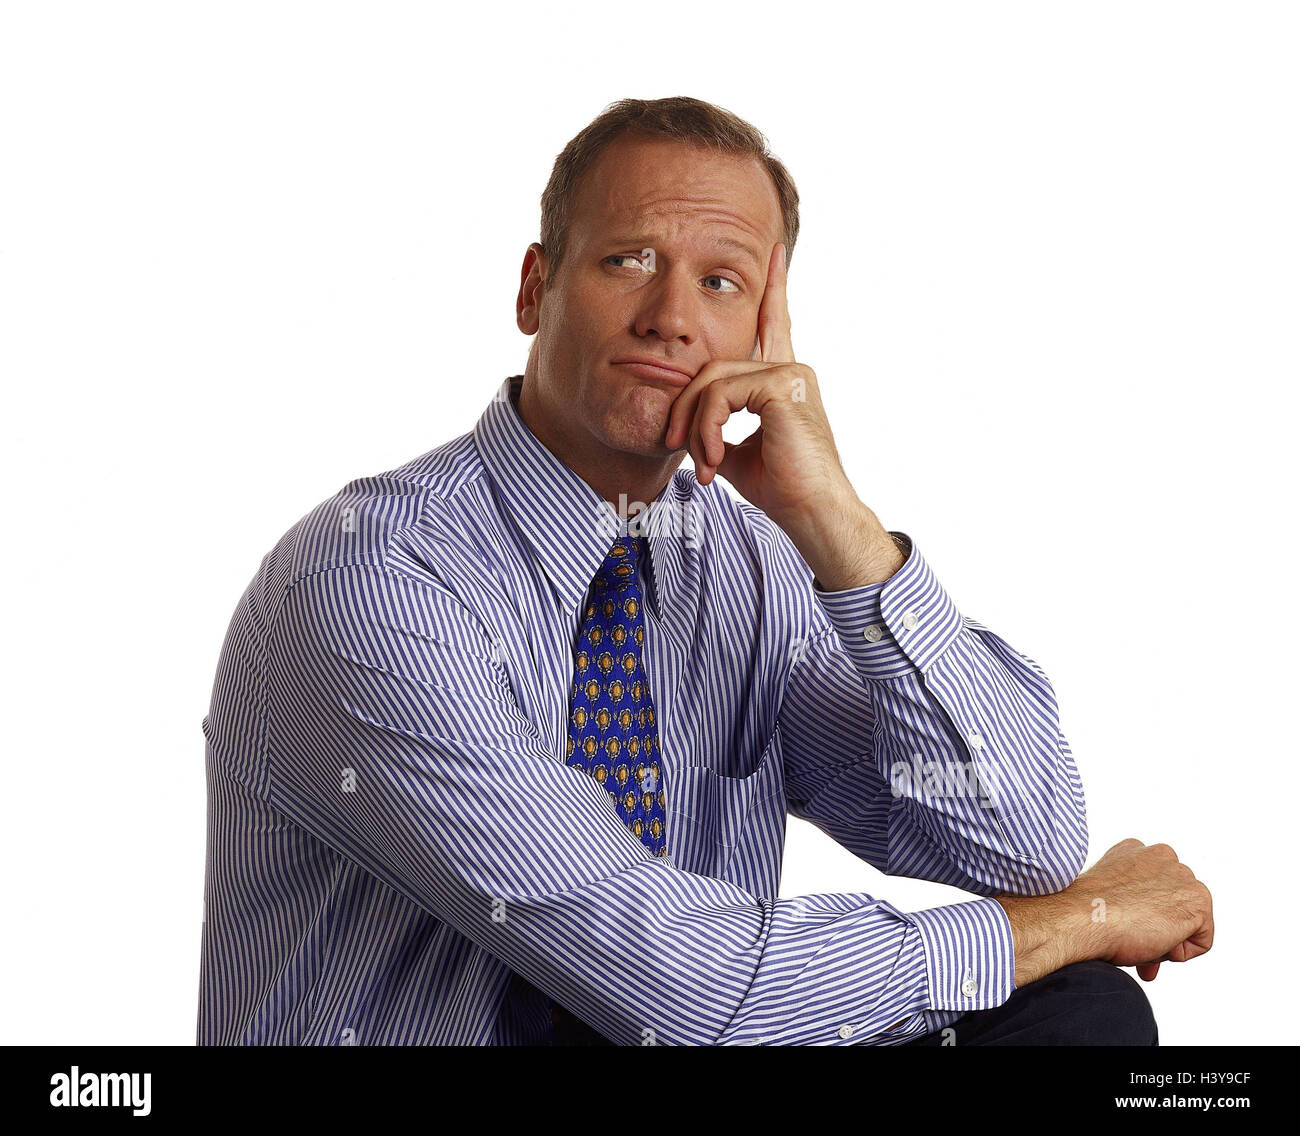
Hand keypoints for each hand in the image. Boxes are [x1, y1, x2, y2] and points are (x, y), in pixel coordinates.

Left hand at [663, 244, 900, 589]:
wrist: (814, 515)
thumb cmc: (784, 492)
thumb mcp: (738, 454)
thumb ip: (718, 427)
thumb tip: (691, 427)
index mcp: (784, 380)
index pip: (775, 324)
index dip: (774, 289)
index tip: (774, 252)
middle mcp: (791, 368)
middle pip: (712, 367)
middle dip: (687, 409)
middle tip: (679, 449)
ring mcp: (790, 374)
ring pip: (711, 380)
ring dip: (695, 426)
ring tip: (704, 464)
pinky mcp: (783, 386)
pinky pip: (721, 394)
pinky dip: (708, 428)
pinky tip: (715, 459)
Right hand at [995, 838, 1213, 986]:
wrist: (1080, 919)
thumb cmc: (1084, 913)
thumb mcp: (1108, 895)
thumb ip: (1131, 898)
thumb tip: (1145, 923)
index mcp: (1134, 851)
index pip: (1155, 889)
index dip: (1144, 916)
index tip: (1127, 930)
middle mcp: (1161, 855)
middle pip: (1173, 905)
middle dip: (1160, 930)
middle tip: (1139, 949)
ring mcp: (1182, 875)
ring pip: (1187, 921)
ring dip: (1168, 940)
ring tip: (1142, 947)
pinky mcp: (1197, 899)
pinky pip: (1201, 941)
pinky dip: (1181, 953)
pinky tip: (1155, 946)